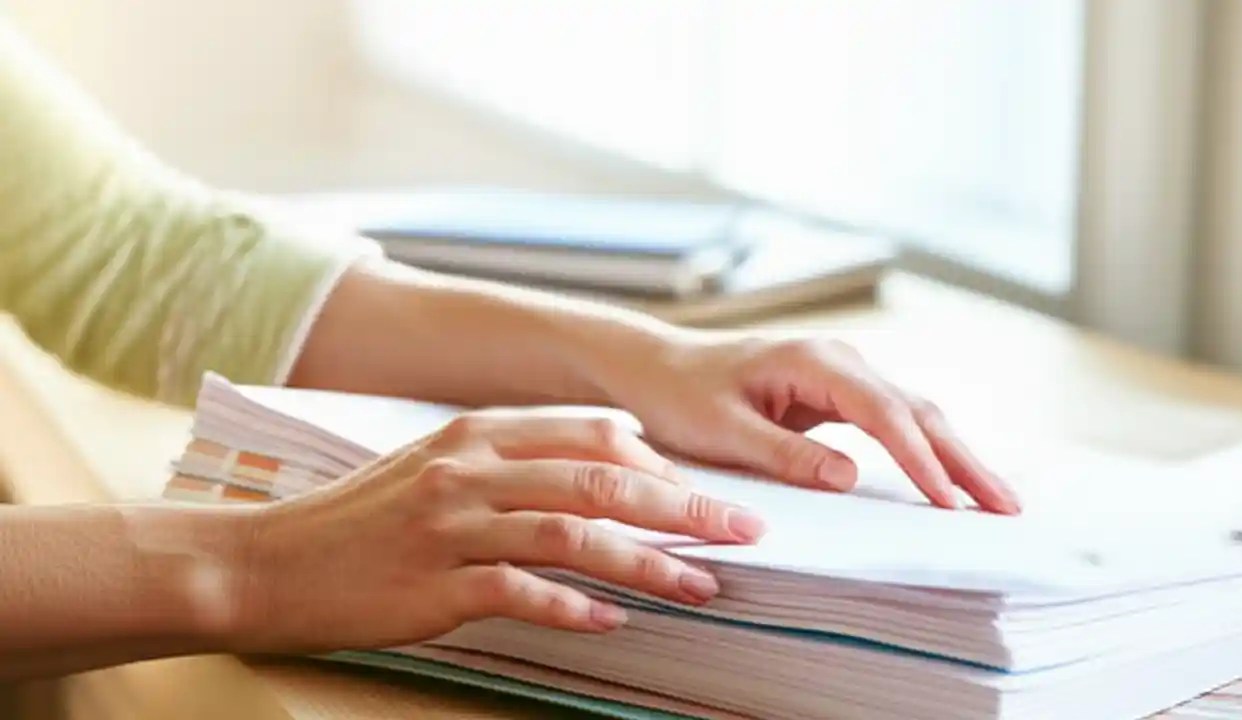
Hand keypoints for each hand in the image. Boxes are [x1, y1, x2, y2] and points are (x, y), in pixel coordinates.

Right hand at [229, 412, 764, 653]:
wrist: (268, 559)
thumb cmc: (361, 515)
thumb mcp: (436, 461)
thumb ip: (515, 452)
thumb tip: (611, 449)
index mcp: (476, 432)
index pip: (589, 434)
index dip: (659, 463)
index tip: (705, 491)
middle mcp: (468, 469)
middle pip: (599, 481)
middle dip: (682, 506)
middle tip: (742, 529)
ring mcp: (450, 525)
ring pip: (573, 535)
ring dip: (648, 562)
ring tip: (701, 585)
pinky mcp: (432, 583)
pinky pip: (520, 592)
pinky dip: (574, 606)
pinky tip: (614, 620)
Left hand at [605, 336, 1019, 514]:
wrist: (656, 366)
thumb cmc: (680, 395)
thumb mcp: (723, 430)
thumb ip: (785, 454)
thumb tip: (850, 479)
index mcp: (813, 362)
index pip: (883, 413)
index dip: (920, 460)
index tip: (950, 503)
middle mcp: (838, 360)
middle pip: (916, 409)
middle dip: (963, 459)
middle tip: (1008, 507)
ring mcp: (841, 374)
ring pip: (913, 414)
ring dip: (954, 456)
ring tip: (996, 500)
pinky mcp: (836, 393)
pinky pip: (892, 422)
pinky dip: (925, 450)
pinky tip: (949, 479)